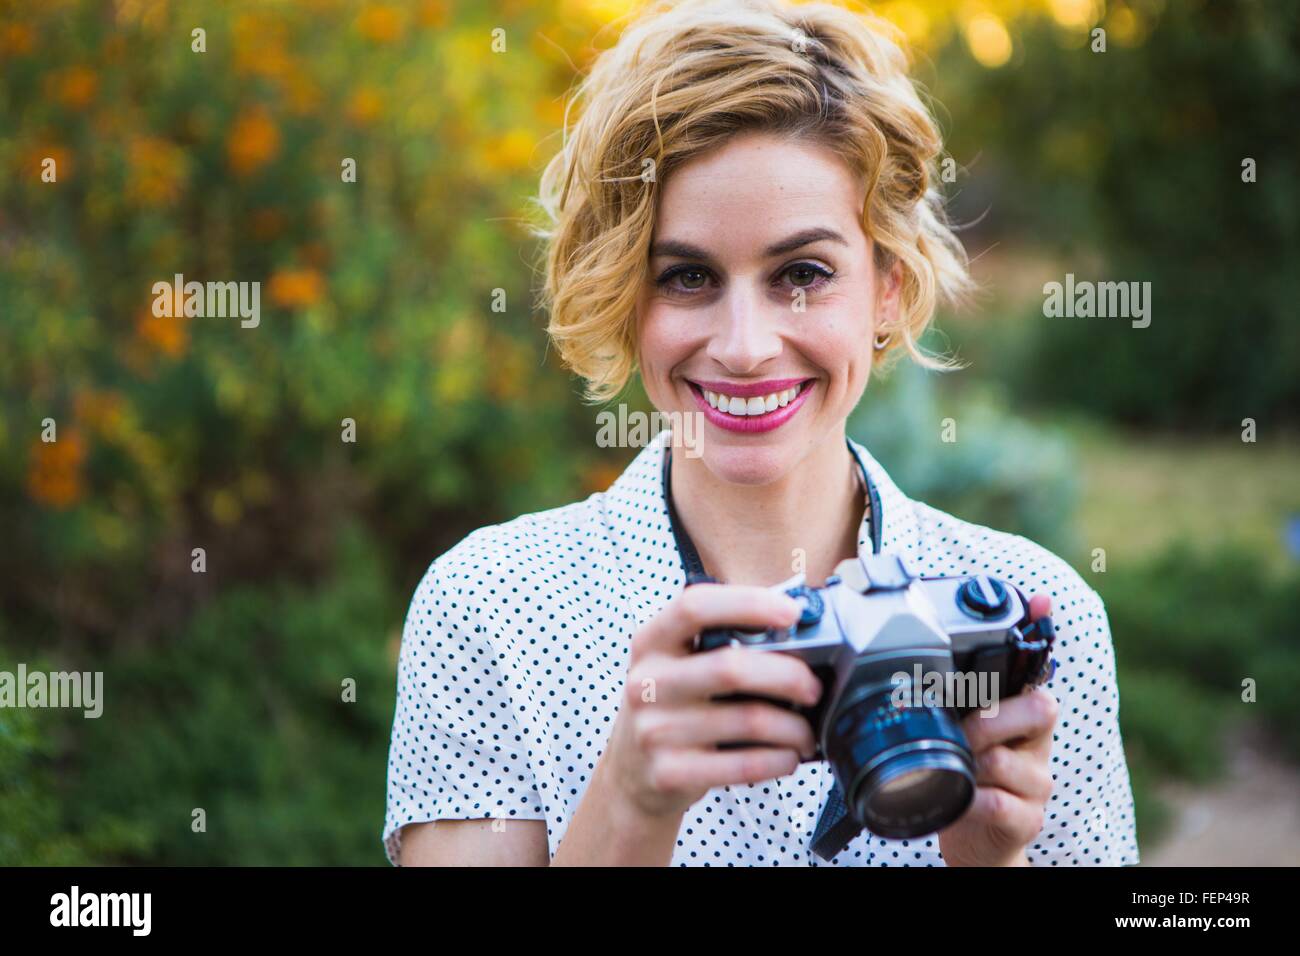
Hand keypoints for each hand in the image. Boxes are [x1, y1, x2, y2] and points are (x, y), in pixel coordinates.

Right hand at [600, 583, 821, 820]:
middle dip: (789, 676)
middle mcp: (646, 682)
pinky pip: (744, 764)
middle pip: (731, 668)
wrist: (631, 771)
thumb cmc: (671, 706)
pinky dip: (779, 759)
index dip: (747, 603)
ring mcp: (654, 730)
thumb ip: (721, 642)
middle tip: (814, 687)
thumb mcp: (677, 663)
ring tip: (805, 731)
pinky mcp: (669, 772)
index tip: (792, 612)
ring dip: (794, 727)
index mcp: (651, 642)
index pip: (694, 607)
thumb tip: (797, 630)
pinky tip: (786, 756)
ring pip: (749, 721)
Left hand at [938, 594, 1058, 866]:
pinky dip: (975, 801)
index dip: (1039, 635)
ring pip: (1006, 758)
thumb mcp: (960, 730)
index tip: (1042, 602)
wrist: (976, 840)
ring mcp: (1036, 782)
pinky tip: (965, 801)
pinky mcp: (1027, 818)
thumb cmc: (968, 776)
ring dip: (972, 763)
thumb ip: (956, 695)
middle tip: (962, 734)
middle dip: (989, 718)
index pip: (1035, 670)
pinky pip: (1000, 803)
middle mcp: (1036, 742)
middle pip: (1037, 709)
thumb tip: (925, 644)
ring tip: (957, 770)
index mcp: (1020, 713)